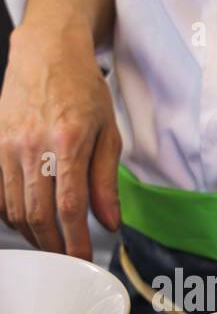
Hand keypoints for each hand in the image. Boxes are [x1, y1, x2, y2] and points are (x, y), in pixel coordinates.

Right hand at [0, 20, 120, 258]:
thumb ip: (107, 182)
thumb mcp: (109, 135)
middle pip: (37, 214)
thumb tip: (109, 222)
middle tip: (67, 260)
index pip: (69, 207)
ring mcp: (7, 145)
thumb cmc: (82, 91)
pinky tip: (28, 221)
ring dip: (32, 234)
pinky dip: (10, 214)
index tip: (83, 259)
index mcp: (67, 144)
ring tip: (51, 244)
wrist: (46, 54)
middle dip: (53, 245)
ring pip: (13, 207)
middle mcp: (32, 146)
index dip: (76, 241)